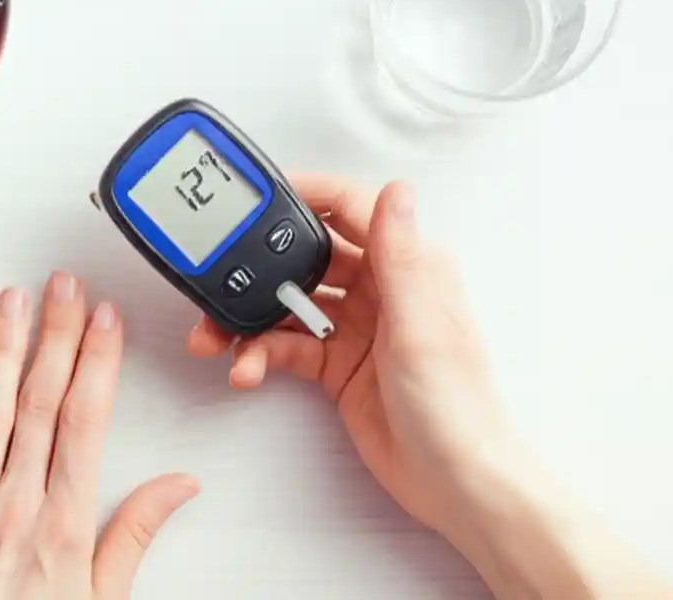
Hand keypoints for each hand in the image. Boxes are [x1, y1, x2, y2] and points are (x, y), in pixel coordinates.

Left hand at [0, 273, 199, 599]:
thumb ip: (134, 534)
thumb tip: (180, 484)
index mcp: (64, 525)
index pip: (85, 420)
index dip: (96, 362)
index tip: (105, 321)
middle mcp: (14, 509)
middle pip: (39, 403)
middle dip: (54, 337)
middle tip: (63, 289)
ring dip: (1, 352)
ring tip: (12, 304)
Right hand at [187, 176, 672, 598]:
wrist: (455, 483)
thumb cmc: (456, 407)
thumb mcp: (421, 326)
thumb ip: (401, 258)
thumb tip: (396, 189)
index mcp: (407, 266)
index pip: (348, 209)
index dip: (302, 195)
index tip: (257, 196)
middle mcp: (380, 289)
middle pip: (305, 257)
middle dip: (257, 266)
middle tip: (219, 276)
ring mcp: (355, 327)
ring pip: (287, 303)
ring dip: (248, 317)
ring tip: (216, 336)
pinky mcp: (336, 365)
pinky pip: (285, 346)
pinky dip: (259, 355)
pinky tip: (245, 369)